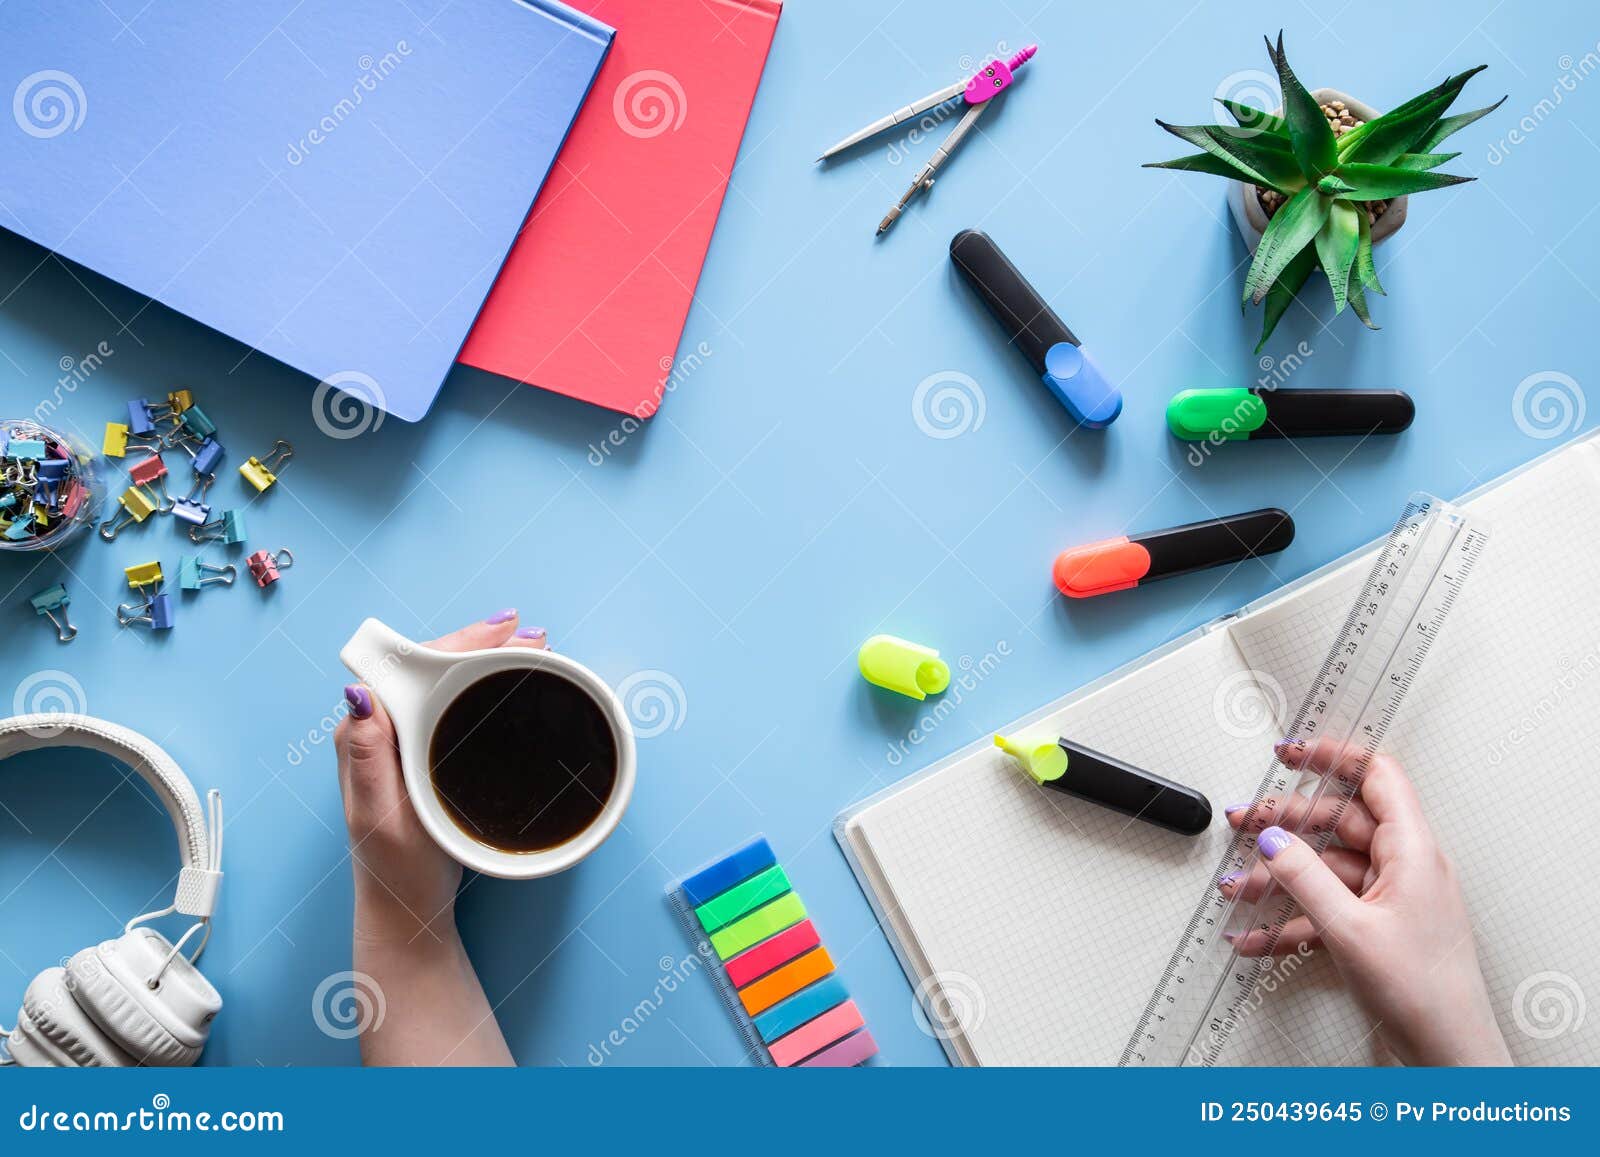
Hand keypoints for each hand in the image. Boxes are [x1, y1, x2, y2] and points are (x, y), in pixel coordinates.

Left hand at [334, 611, 549, 945]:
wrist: (410, 912)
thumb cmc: (394, 871)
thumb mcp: (379, 815)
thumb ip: (367, 755)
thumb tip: (359, 692)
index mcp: (365, 733)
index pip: (412, 666)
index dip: (458, 642)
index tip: (502, 632)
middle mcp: (384, 729)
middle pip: (434, 667)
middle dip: (482, 644)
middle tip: (535, 639)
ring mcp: (407, 741)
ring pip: (448, 683)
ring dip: (489, 661)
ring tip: (534, 650)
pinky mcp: (428, 755)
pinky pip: (457, 706)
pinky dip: (488, 688)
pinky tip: (515, 682)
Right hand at [1221, 739, 1510, 1065]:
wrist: (1448, 1054)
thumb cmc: (1424, 993)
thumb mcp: (1350, 928)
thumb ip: (1305, 877)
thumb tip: (1274, 839)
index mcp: (1413, 851)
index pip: (1376, 776)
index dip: (1333, 756)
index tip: (1290, 753)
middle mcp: (1406, 866)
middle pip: (1340, 822)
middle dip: (1286, 824)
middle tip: (1244, 822)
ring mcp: (1391, 898)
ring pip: (1326, 868)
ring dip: (1279, 878)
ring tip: (1239, 888)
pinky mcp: (1378, 928)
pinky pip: (1327, 907)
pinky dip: (1291, 919)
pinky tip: (1257, 936)